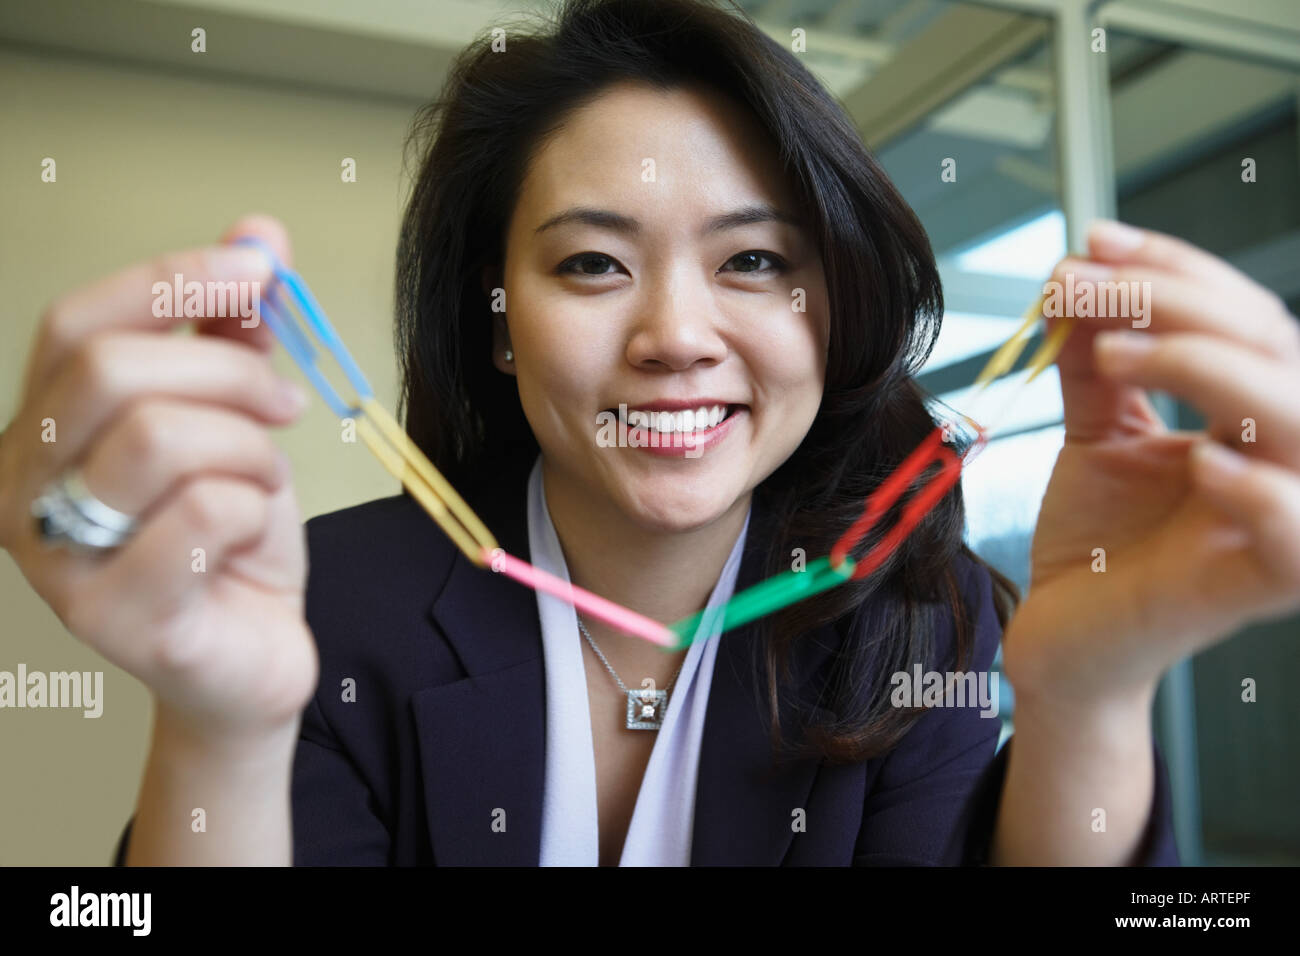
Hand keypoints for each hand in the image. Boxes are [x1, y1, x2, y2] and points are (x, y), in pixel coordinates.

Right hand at [0, 215, 319, 741]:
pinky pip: (206, 513)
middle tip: (282, 402)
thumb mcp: (233, 422)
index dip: (170, 280)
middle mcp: (23, 490)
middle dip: (228, 372)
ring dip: (247, 448)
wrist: (248, 655)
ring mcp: (57, 559)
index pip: (75, 323)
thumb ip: (232, 331)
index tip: (259, 268)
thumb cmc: (228, 538)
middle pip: (113, 372)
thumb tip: (257, 233)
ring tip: (264, 476)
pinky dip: (255, 509)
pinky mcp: (113, 616)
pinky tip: (251, 534)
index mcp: (41, 431)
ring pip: (163, 438)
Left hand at [1002, 220, 1299, 705]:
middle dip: (1172, 299)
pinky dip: (1261, 490)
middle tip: (1079, 286)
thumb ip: (1095, 363)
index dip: (1174, 269)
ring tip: (1110, 351)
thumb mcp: (1094, 434)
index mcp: (1253, 418)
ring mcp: (1279, 523)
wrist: (1062, 639)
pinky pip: (1296, 531)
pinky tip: (1199, 460)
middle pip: (1273, 347)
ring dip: (1205, 365)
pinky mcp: (1259, 587)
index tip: (1089, 243)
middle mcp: (1281, 460)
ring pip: (1298, 417)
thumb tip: (1072, 276)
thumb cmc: (1094, 544)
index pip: (1244, 319)